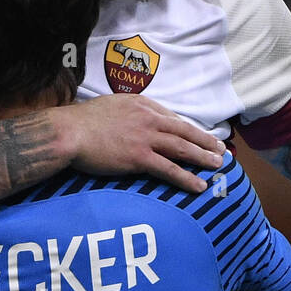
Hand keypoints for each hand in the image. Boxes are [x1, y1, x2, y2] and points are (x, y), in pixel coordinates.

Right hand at [59, 95, 225, 193]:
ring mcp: (146, 138)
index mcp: (142, 104)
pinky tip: (199, 186)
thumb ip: (127, 113)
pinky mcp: (139, 157)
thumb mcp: (110, 107)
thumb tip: (133, 122)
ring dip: (203, 158)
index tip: (201, 137)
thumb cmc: (82, 122)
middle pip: (184, 131)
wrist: (69, 132)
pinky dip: (186, 178)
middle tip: (221, 151)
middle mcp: (148, 118)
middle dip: (205, 142)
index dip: (190, 129)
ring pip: (182, 149)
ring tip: (217, 166)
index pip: (172, 118)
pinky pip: (169, 169)